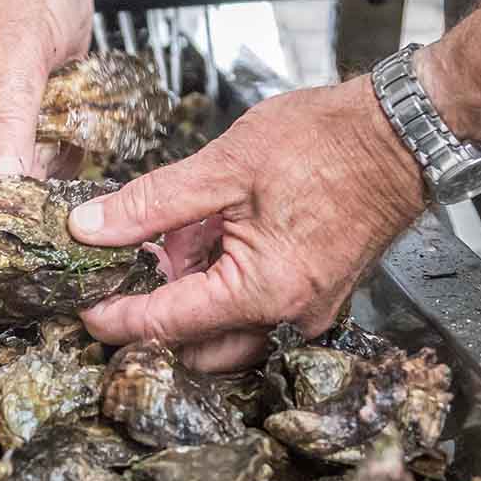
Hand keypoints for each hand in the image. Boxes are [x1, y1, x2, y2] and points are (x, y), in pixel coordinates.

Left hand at [71, 75, 425, 370]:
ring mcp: (305, 311)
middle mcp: (289, 318)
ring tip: (161, 246)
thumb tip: (91, 227)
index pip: (167, 326)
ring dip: (184, 300)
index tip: (81, 305)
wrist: (399, 134)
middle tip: (114, 275)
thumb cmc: (327, 143)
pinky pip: (250, 311)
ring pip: (222, 333)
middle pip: (194, 346)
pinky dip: (217, 286)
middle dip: (149, 316)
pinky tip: (200, 242)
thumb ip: (150, 203)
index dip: (114, 317)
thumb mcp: (223, 167)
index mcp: (264, 293)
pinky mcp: (313, 295)